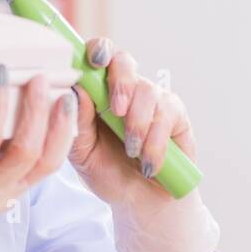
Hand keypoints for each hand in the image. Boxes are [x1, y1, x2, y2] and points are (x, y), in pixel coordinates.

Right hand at [0, 67, 78, 240]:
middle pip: (26, 151)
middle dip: (36, 111)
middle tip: (38, 78)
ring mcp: (9, 194)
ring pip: (47, 162)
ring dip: (59, 127)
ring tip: (64, 95)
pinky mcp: (19, 191)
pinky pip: (46, 166)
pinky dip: (59, 139)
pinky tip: (61, 115)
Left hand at [67, 37, 197, 210]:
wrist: (138, 200)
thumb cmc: (106, 171)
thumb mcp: (82, 152)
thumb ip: (77, 121)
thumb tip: (75, 90)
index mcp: (97, 91)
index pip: (97, 56)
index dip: (97, 51)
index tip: (94, 62)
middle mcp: (125, 88)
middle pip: (125, 61)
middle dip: (120, 83)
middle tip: (115, 111)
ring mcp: (152, 98)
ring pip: (147, 90)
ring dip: (137, 123)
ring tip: (131, 150)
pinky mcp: (175, 114)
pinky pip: (167, 114)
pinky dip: (155, 141)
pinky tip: (148, 162)